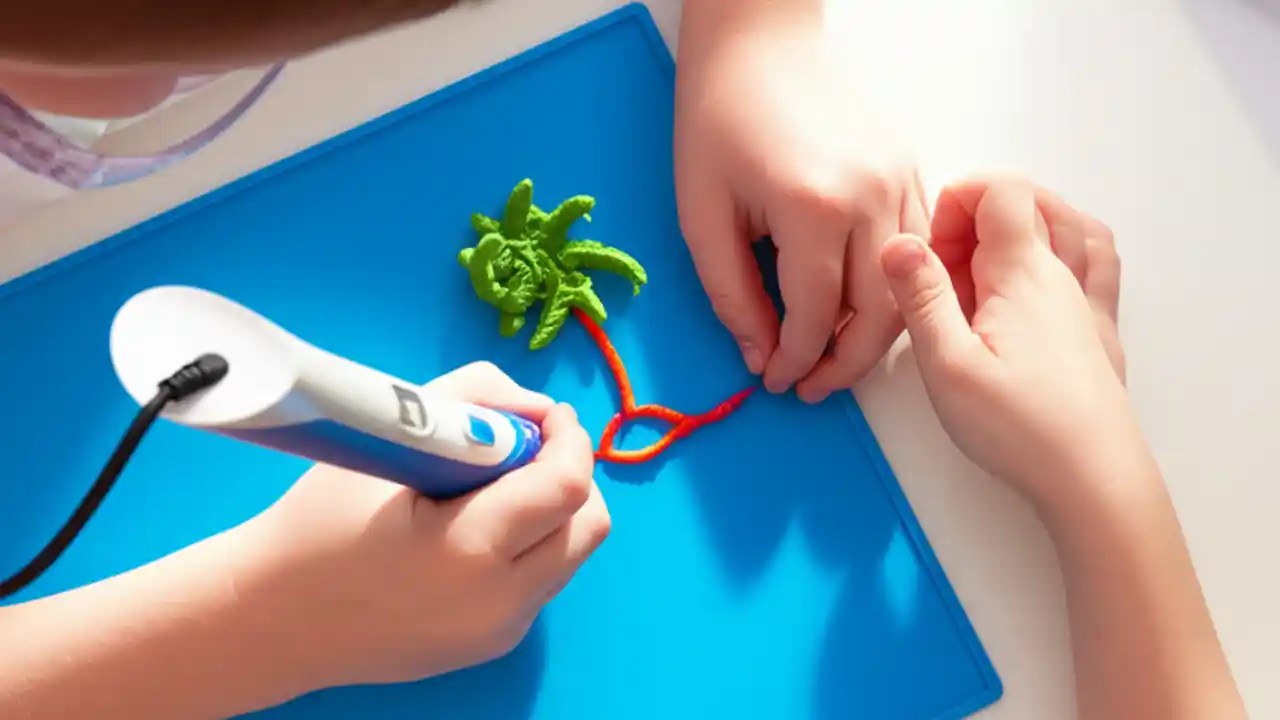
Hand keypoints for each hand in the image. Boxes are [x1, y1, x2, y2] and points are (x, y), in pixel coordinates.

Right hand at [223, 362, 609, 690]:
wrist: (272, 618)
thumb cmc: (317, 521)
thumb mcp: (388, 436)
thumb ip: (475, 399)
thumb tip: (536, 410)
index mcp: (472, 550)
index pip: (568, 487)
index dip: (569, 438)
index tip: (545, 414)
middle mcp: (501, 602)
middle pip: (589, 524)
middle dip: (570, 474)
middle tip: (521, 448)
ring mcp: (500, 632)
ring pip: (571, 554)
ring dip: (551, 511)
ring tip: (489, 489)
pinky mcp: (492, 646)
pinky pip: (540, 582)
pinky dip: (528, 545)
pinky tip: (469, 530)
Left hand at [674, 0, 928, 402]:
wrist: (759, 41)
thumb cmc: (718, 118)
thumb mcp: (701, 213)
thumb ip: (732, 294)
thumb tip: (761, 354)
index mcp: (814, 208)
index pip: (814, 317)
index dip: (794, 361)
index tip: (775, 382)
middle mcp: (872, 198)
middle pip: (878, 315)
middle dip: (844, 365)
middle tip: (811, 389)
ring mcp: (901, 180)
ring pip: (907, 287)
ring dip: (874, 334)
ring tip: (832, 357)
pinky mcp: (911, 168)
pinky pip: (915, 248)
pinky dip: (893, 287)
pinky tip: (857, 304)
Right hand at [881, 176, 1132, 505]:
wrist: (1093, 477)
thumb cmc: (1017, 427)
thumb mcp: (948, 364)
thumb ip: (921, 297)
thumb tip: (895, 240)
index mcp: (1022, 273)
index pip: (1000, 191)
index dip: (957, 201)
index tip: (930, 252)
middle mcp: (1061, 274)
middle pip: (1023, 206)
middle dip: (972, 223)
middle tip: (941, 277)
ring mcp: (1086, 299)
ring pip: (1062, 224)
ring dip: (1018, 228)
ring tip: (982, 264)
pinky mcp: (1098, 330)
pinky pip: (1097, 258)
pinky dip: (1069, 241)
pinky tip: (1047, 266)